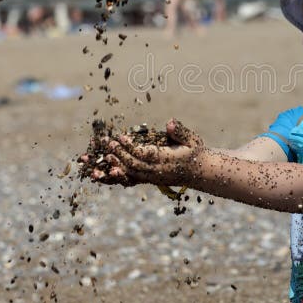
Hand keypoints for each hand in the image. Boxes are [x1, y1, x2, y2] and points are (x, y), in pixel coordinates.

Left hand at [84, 119, 202, 186]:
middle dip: (118, 154)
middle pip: (133, 164)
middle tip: (106, 144)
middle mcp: (157, 171)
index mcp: (166, 160)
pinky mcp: (148, 179)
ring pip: (129, 174)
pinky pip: (130, 179)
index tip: (120, 137)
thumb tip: (170, 123)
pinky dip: (116, 176)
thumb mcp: (192, 140)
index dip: (130, 147)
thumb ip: (180, 132)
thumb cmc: (195, 152)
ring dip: (114, 166)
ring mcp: (152, 177)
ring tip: (103, 158)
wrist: (199, 172)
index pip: (144, 154)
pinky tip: (104, 172)